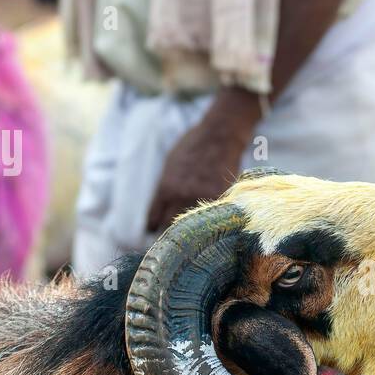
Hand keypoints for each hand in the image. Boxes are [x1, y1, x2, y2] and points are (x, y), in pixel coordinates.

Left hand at [146, 91, 260, 233]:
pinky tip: (213, 223)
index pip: (154, 220)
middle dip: (170, 234)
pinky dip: (213, 222)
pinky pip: (213, 218)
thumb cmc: (193, 145)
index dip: (154, 227)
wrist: (219, 135)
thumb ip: (165, 187)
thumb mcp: (170, 164)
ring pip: (194, 227)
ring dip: (193, 231)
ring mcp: (201, 199)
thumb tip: (161, 206)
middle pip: (170, 228)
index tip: (155, 232)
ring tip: (193, 235)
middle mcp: (180, 197)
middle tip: (172, 239)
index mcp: (164, 189)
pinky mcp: (220, 199)